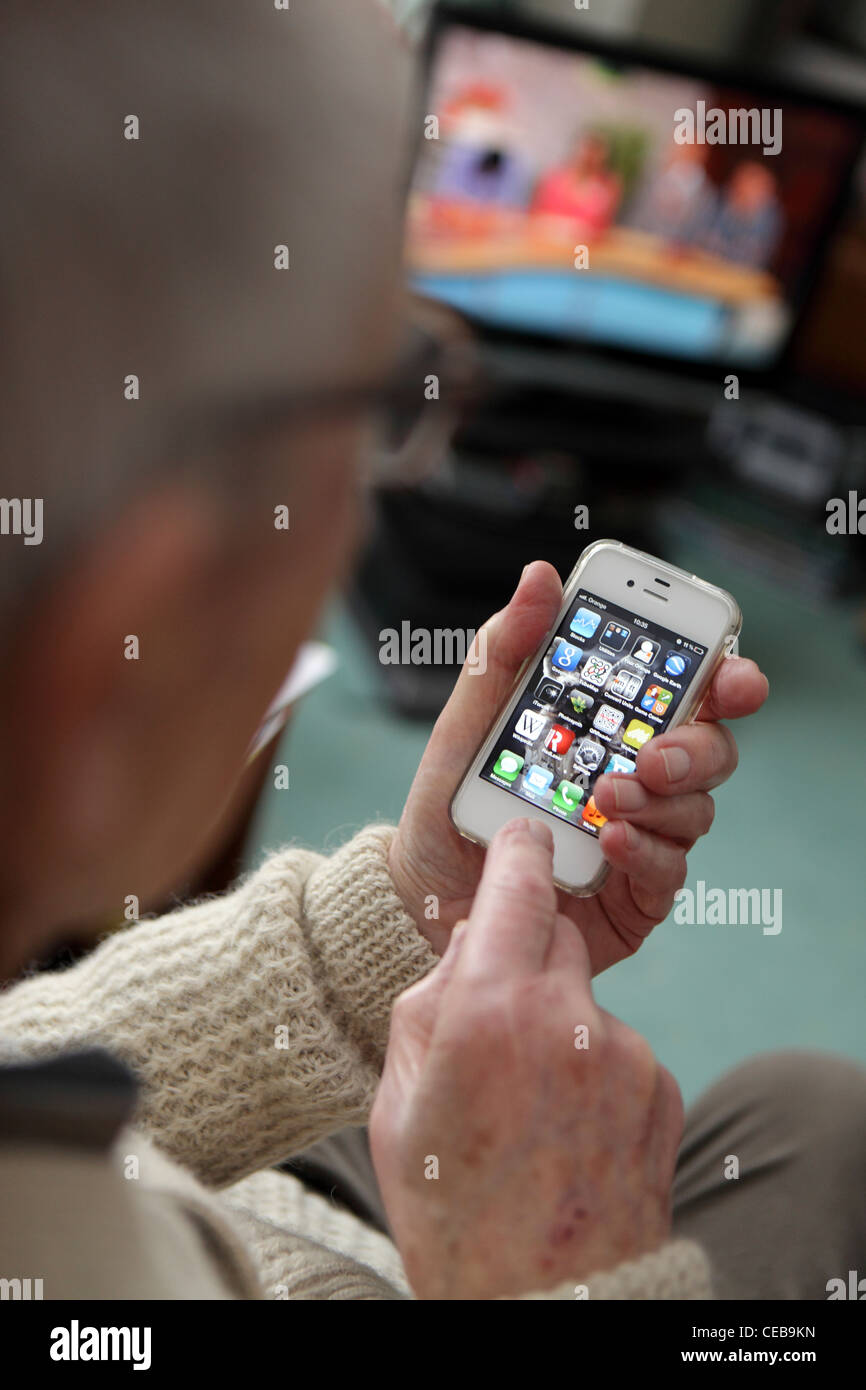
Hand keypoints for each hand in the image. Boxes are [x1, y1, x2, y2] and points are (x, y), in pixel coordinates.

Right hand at [372, 818, 682, 1299]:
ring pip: (585, 997)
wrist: (542, 1303)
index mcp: (490, 1012)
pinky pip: (618, 1048)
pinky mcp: (661, 1090)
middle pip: (556, 935)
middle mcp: (569, 1020)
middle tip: (493, 1019)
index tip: (520, 838)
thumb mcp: (397, 1098)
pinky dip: (594, 1067)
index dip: (518, 852)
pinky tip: (567, 1125)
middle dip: (525, 955)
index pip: (519, 885)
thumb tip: (473, 938)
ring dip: (558, 1022)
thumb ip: (431, 998)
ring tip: (527, 1103)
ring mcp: (626, 1056)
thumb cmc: (448, 1209)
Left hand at [389, 560, 768, 969]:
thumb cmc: (446, 808)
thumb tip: (540, 575)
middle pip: (710, 749)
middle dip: (696, 745)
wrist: (421, 900)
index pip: (687, 692)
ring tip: (607, 796)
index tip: (731, 674)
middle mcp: (638, 780)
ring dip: (661, 799)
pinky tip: (611, 843)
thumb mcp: (464, 726)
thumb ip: (504, 651)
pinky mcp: (635, 896)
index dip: (725, 677)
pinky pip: (670, 871)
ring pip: (697, 809)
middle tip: (653, 751)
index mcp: (608, 729)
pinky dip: (648, 852)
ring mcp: (642, 837)